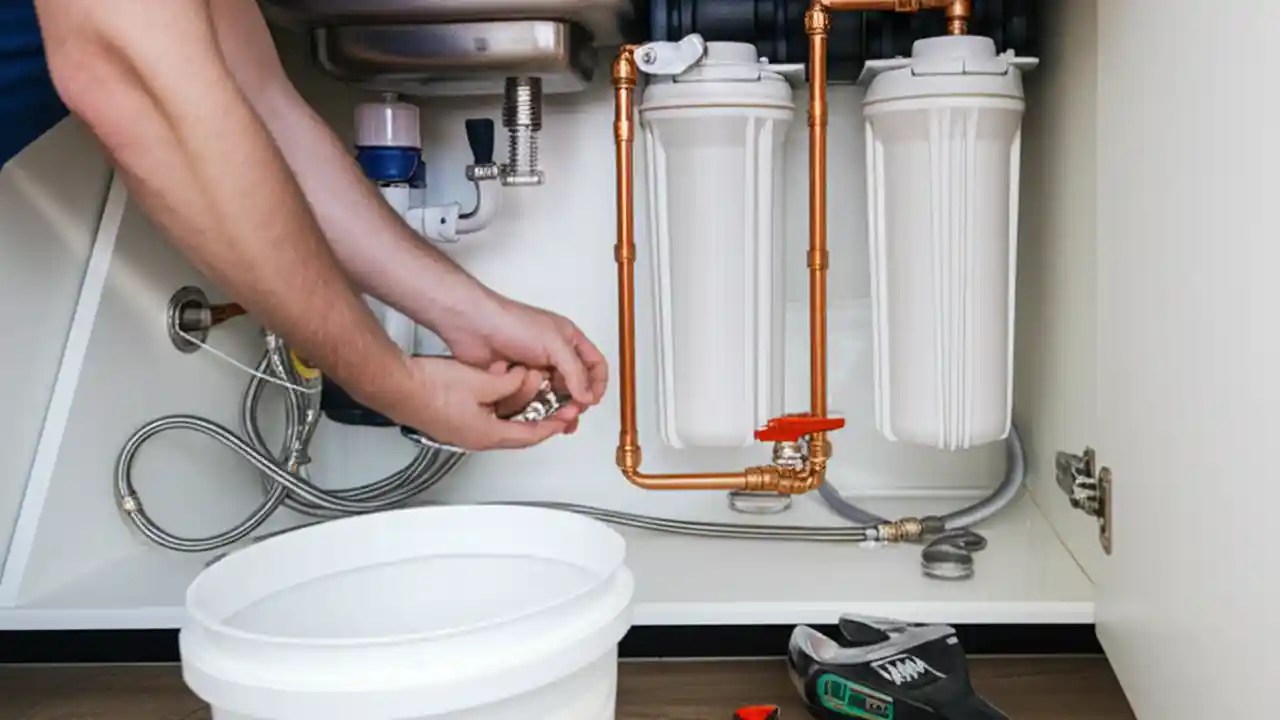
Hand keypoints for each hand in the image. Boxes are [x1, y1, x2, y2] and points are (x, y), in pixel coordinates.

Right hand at [387, 356, 572, 450]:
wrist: (397, 386)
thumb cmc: (429, 388)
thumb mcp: (482, 381)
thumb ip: (508, 383)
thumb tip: (520, 380)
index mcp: (487, 435)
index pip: (530, 435)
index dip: (551, 424)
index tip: (565, 418)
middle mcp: (476, 439)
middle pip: (517, 431)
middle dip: (537, 415)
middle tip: (553, 405)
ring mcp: (463, 431)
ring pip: (501, 421)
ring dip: (517, 406)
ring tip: (528, 388)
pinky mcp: (453, 421)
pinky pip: (485, 415)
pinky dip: (499, 403)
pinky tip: (501, 386)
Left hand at [436, 294, 608, 427]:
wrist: (474, 327)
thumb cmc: (511, 323)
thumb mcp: (554, 343)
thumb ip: (575, 371)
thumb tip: (587, 396)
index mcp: (569, 341)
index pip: (595, 365)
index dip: (598, 384)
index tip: (591, 400)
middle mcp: (554, 356)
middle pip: (575, 386)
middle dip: (575, 403)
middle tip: (570, 414)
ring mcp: (535, 370)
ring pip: (553, 397)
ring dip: (555, 410)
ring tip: (554, 420)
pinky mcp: (517, 382)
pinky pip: (531, 401)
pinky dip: (534, 409)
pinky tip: (533, 414)